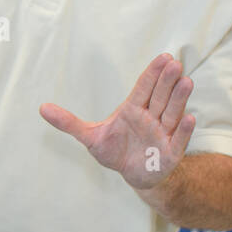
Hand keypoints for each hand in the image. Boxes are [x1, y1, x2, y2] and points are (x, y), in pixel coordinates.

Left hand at [39, 53, 194, 190]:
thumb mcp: (90, 136)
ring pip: (172, 113)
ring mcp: (163, 134)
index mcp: (133, 110)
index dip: (152, 74)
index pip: (144, 88)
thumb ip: (68, 123)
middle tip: (174, 64)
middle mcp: (151, 118)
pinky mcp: (171, 152)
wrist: (134, 173)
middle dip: (167, 81)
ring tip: (186, 81)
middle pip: (160, 96)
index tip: (163, 57)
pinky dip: (184, 130)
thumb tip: (41, 108)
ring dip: (179, 98)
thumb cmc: (114, 150)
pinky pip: (179, 140)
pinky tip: (190, 118)